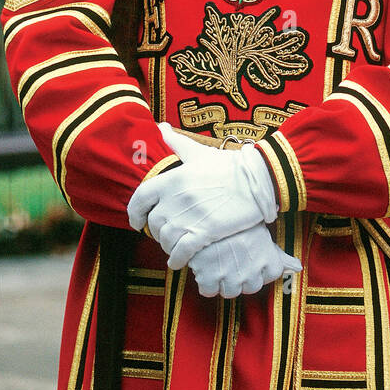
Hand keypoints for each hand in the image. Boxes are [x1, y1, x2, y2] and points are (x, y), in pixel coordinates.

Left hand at [127, 123, 277, 268]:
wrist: (256, 180)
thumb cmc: (227, 165)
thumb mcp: (198, 152)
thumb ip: (176, 142)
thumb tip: (160, 128)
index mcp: (172, 178)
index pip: (139, 199)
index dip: (134, 213)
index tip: (137, 221)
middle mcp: (175, 198)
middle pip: (153, 223)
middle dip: (157, 231)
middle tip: (165, 233)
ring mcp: (189, 217)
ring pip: (165, 240)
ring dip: (167, 246)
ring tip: (174, 246)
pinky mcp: (204, 232)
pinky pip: (181, 253)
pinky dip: (176, 259)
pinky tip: (178, 261)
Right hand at [188, 224, 301, 298]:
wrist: (208, 212)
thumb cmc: (237, 218)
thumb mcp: (261, 232)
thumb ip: (279, 255)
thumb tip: (298, 267)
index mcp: (268, 260)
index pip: (271, 275)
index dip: (261, 266)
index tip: (252, 256)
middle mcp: (251, 272)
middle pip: (250, 287)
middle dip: (243, 275)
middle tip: (234, 258)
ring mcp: (230, 277)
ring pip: (230, 291)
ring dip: (224, 280)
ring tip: (219, 260)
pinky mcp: (208, 279)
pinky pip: (209, 290)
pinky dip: (206, 282)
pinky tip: (206, 265)